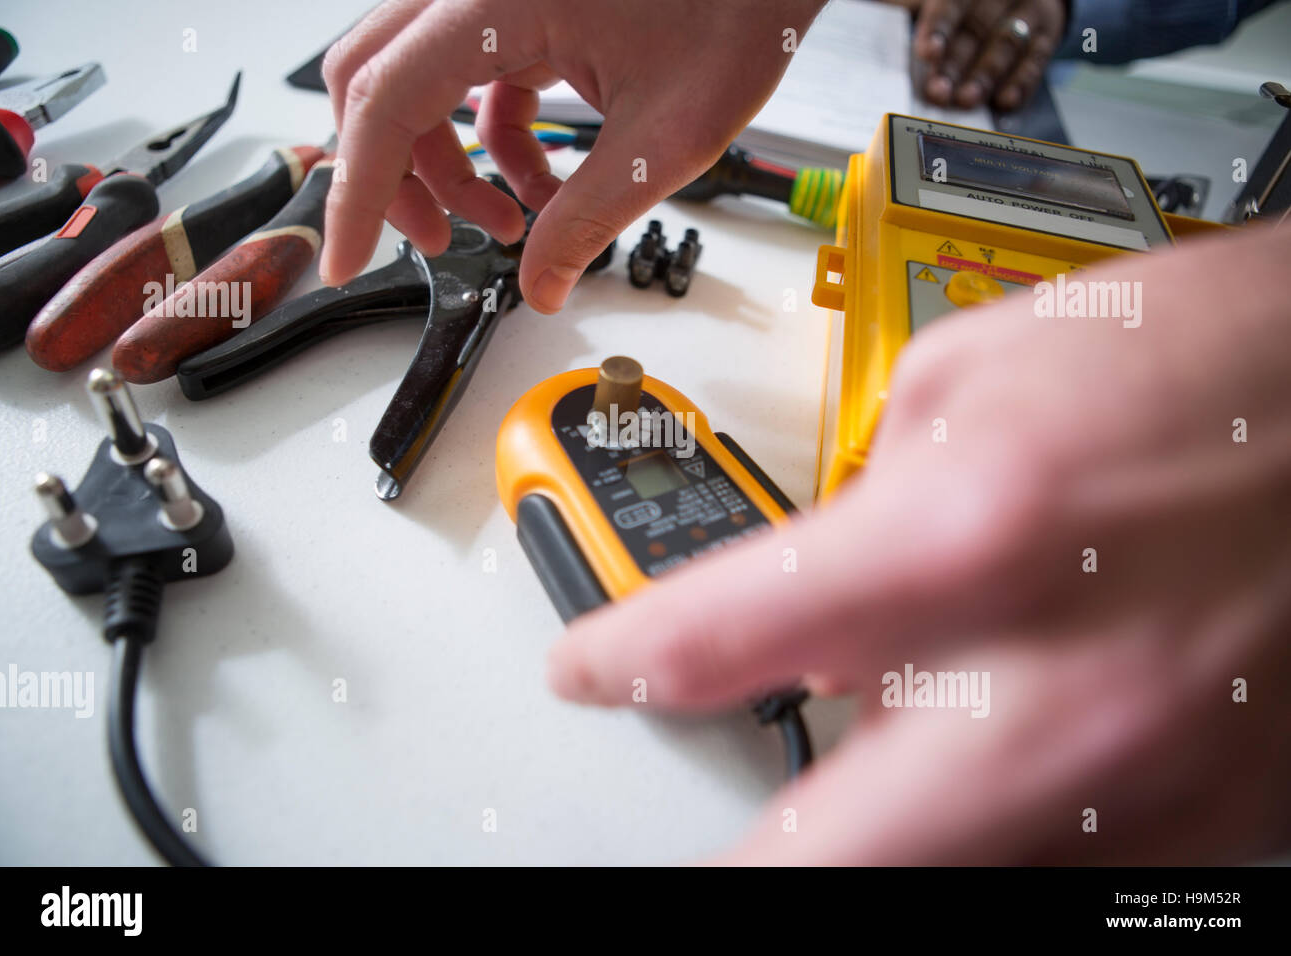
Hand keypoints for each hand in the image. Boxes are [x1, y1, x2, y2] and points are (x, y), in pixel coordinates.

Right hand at [320, 0, 826, 311]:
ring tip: (509, 220)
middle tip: (440, 241)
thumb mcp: (662, 141)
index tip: (344, 259)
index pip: (381, 100)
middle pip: (374, 85)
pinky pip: (469, 77)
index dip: (357, 193)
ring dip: (445, 163)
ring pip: (416, 82)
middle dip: (396, 178)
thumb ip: (588, 220)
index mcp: (494, 2)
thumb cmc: (736, 8)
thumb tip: (544, 287)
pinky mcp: (518, 4)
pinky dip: (488, 137)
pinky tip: (540, 181)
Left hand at [547, 225, 1290, 863]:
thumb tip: (809, 630)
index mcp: (972, 533)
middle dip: (736, 859)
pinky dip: (986, 836)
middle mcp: (1061, 679)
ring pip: (942, 880)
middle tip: (698, 840)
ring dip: (866, 842)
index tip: (595, 673)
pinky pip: (1058, 869)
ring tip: (834, 794)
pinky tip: (977, 775)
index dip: (625, 663)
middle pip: (822, 856)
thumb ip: (858, 516)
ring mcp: (1149, 772)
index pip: (723, 640)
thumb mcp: (969, 382)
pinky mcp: (1218, 811)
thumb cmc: (1195, 365)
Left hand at [914, 0, 1066, 110]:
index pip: (952, 5)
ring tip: (966, 99)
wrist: (1022, 0)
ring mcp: (1028, 14)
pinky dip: (1020, 83)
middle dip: (955, 65)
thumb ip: (926, 21)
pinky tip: (1004, 101)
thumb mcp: (947, 8)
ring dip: (985, 76)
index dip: (938, 29)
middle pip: (976, 31)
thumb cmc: (970, 9)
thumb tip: (889, 17)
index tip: (927, 54)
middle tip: (939, 92)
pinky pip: (1035, 60)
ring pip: (1005, 45)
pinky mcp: (1046, 36)